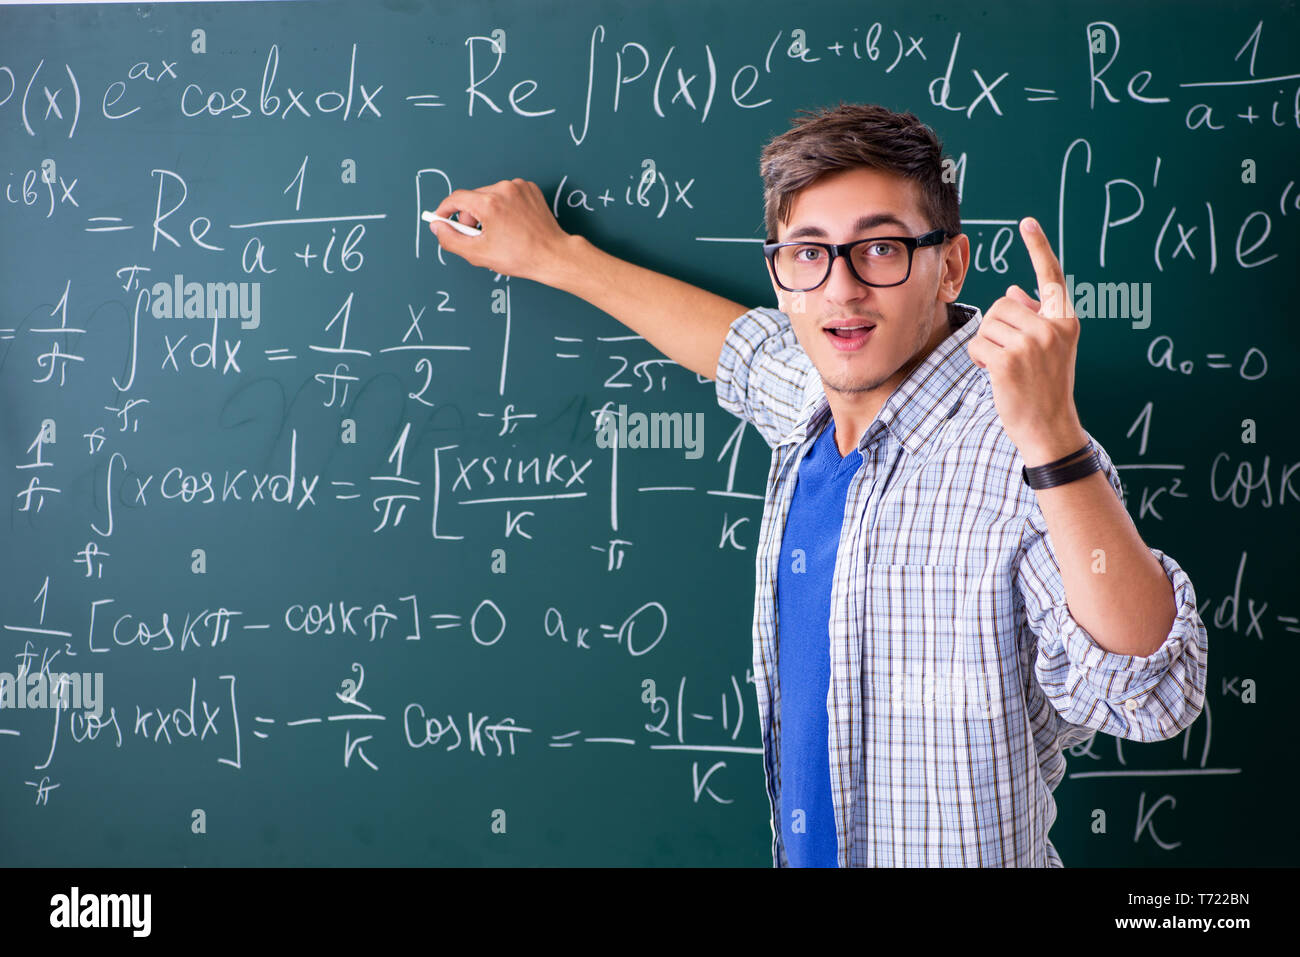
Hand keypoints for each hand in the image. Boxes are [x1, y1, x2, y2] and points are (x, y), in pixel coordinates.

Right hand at [429, 178, 571, 284]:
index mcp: (489, 203)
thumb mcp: (478, 254)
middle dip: (469, 217)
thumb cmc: (521, 256)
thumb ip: (451, 239)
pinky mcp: (530, 188)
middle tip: (476, 236)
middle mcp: (503, 189)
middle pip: (472, 198)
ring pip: (489, 195)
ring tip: (497, 231)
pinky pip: (506, 194)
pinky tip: (511, 223)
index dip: (444, 210)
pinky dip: (503, 206)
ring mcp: (519, 187)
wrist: (553, 255)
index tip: (441, 219)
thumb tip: (437, 226)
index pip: (455, 198)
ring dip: (486, 211)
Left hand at [966, 217, 1087, 466]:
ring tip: (1003, 366)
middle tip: (1008, 354)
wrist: (1049, 428)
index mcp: (1066, 320)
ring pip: (987, 324)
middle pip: (1002, 304)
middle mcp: (1053, 328)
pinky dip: (977, 358)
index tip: (1027, 222)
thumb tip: (1013, 289)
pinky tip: (992, 373)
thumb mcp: (1050, 348)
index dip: (1039, 247)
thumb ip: (1035, 317)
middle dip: (996, 327)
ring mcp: (1032, 344)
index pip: (1051, 277)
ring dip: (985, 345)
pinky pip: (976, 344)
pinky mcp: (1009, 361)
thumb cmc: (1045, 387)